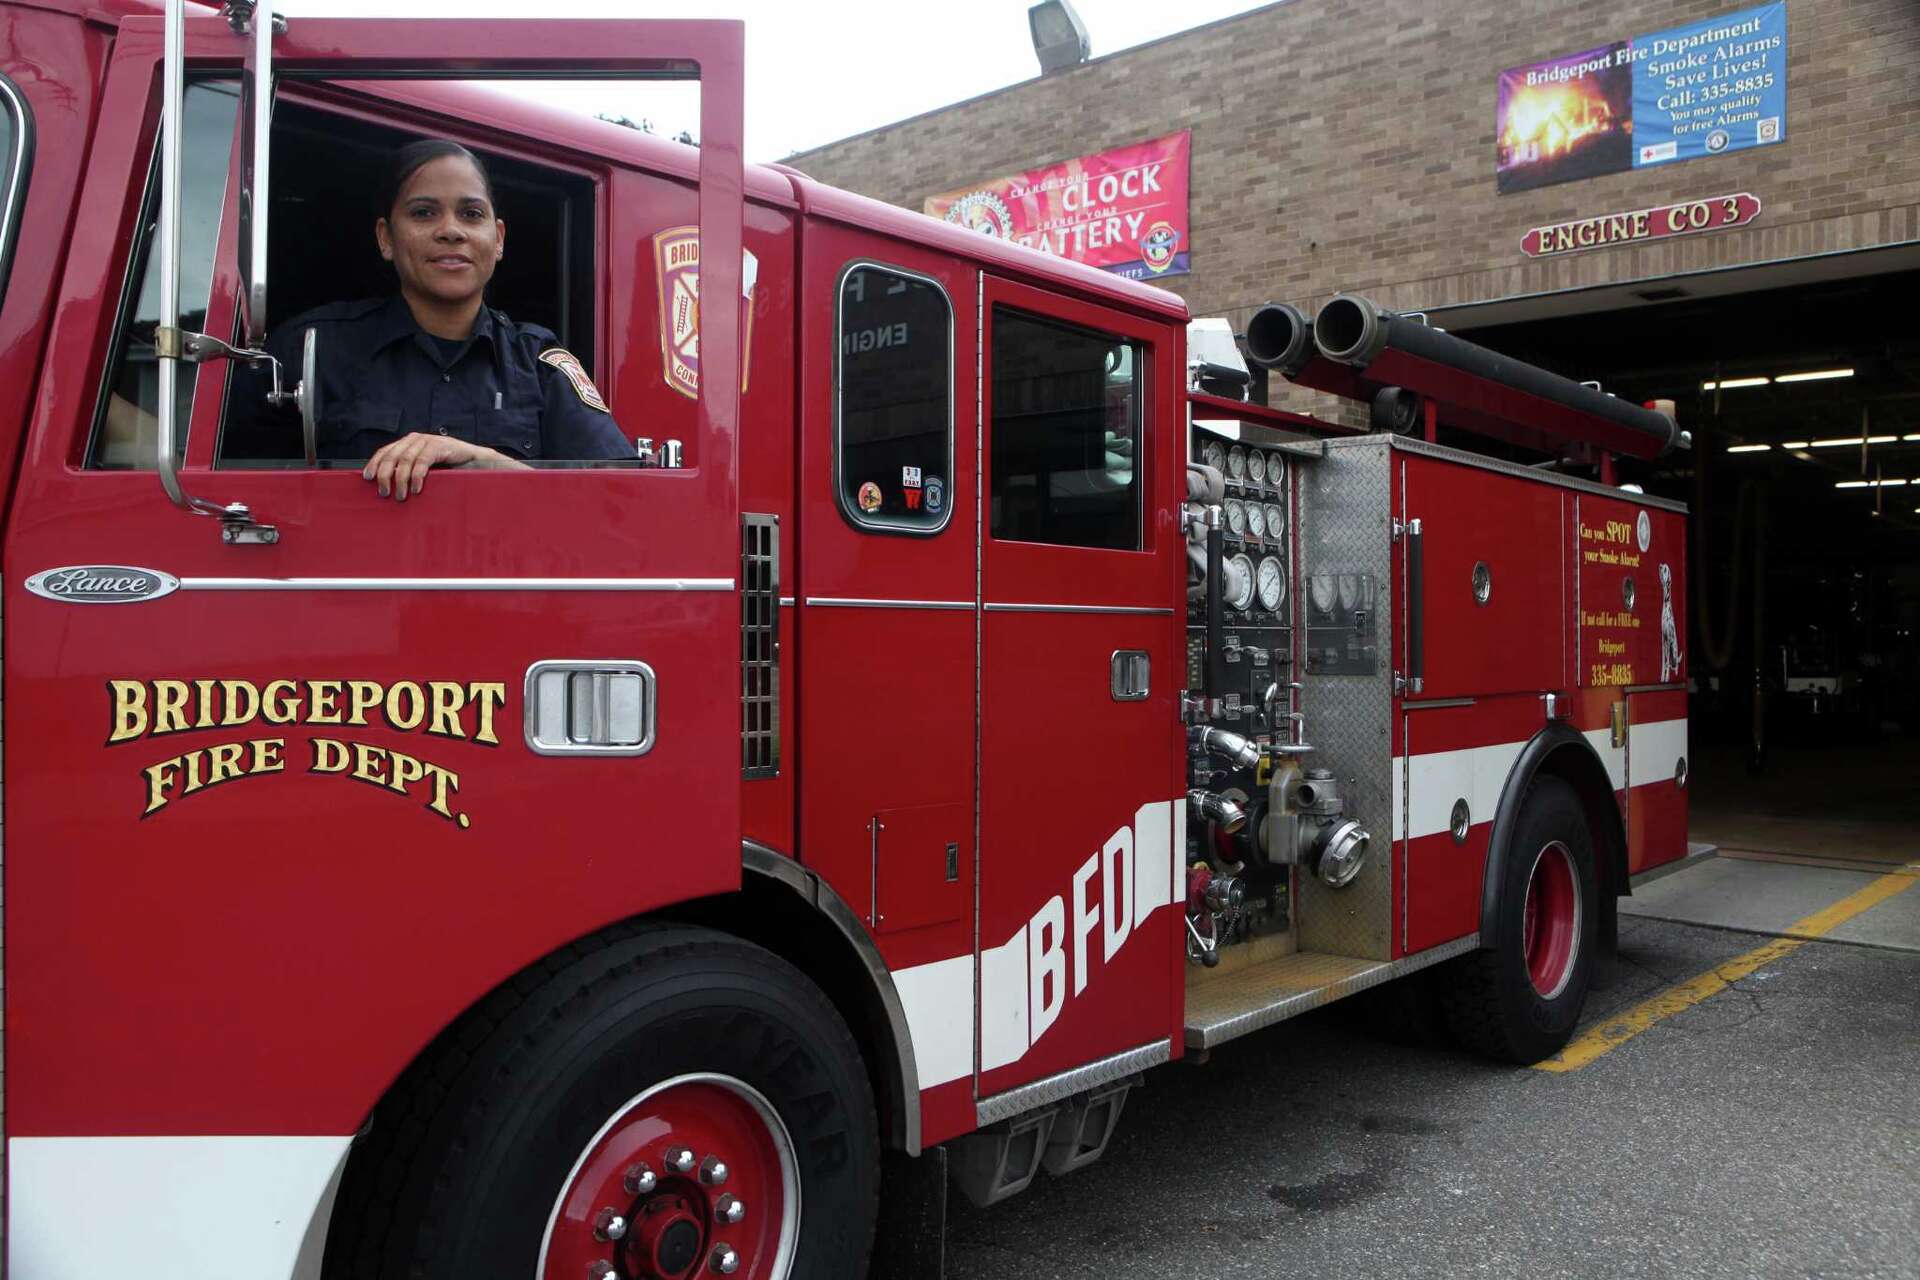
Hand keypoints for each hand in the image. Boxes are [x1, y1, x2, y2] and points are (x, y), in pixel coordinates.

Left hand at [362, 432, 518, 499]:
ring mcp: (427, 441)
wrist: (475, 462)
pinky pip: (423, 461)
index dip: (375, 464)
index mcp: (408, 443)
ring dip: (401, 480)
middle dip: (385, 476)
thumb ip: (408, 471)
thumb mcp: (424, 469)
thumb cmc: (448, 468)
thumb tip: (388, 486)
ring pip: (405, 460)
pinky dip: (418, 476)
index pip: (385, 451)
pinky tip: (417, 488)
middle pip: (392, 456)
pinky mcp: (440, 446)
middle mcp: (415, 439)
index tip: (368, 478)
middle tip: (384, 493)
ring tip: (401, 495)